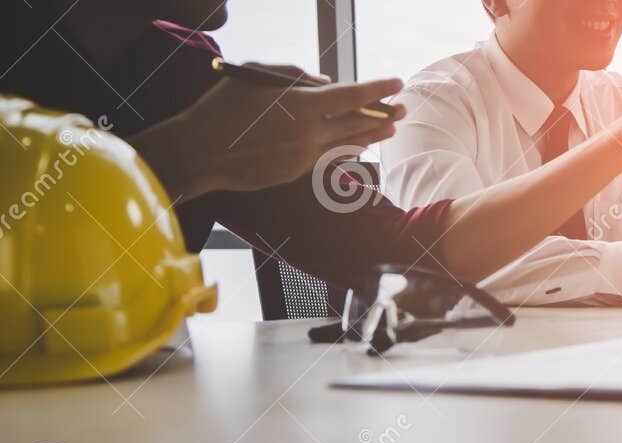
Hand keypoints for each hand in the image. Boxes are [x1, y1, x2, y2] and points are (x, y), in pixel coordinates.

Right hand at [133, 64, 404, 198]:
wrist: (200, 153)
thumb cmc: (223, 107)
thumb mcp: (257, 75)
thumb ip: (296, 75)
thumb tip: (328, 82)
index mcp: (301, 105)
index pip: (353, 96)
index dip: (378, 89)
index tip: (397, 82)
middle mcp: (309, 133)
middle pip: (358, 122)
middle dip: (383, 113)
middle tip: (403, 107)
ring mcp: (304, 156)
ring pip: (348, 143)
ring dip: (371, 134)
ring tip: (391, 127)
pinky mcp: (296, 172)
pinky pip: (329, 156)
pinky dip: (346, 147)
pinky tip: (358, 144)